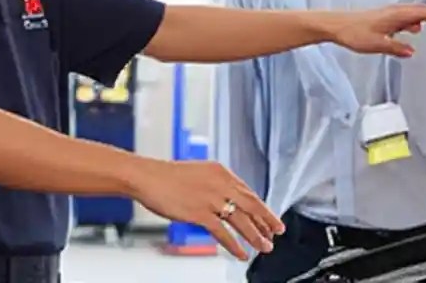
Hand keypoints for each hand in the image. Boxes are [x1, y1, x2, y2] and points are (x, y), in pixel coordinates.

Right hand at [127, 157, 283, 259]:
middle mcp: (221, 184)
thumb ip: (216, 185)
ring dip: (255, 236)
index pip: (248, 192)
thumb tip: (227, 199)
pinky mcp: (200, 213)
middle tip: (277, 232)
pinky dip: (234, 245)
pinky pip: (223, 233)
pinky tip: (241, 253)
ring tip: (265, 247)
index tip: (269, 218)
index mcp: (222, 172)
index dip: (261, 208)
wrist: (147, 176)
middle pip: (251, 205)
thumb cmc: (168, 177)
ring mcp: (212, 199)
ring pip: (241, 221)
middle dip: (267, 221)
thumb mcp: (199, 174)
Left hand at [329, 4, 425, 56]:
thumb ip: (396, 48)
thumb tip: (411, 51)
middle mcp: (395, 11)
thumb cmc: (353, 32)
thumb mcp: (377, 45)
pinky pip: (405, 17)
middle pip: (424, 10)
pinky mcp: (384, 17)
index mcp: (397, 15)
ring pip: (414, 13)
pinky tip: (413, 28)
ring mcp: (390, 13)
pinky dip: (414, 20)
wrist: (336, 25)